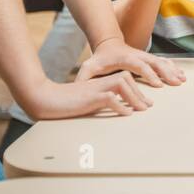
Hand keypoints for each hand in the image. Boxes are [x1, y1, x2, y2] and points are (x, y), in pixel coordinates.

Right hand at [25, 69, 154, 119]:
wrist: (45, 99)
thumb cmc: (64, 103)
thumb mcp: (86, 102)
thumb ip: (99, 103)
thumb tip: (114, 111)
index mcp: (99, 83)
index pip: (124, 79)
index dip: (135, 89)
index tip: (143, 102)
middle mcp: (99, 83)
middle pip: (126, 79)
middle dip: (139, 93)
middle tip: (148, 106)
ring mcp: (95, 89)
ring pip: (122, 84)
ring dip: (134, 97)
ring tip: (142, 110)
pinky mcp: (89, 97)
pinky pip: (110, 98)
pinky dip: (120, 106)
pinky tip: (126, 114)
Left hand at [78, 37, 186, 87]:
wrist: (108, 44)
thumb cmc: (100, 59)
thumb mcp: (89, 66)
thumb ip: (84, 77)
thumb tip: (78, 89)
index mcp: (126, 58)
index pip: (139, 66)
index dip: (149, 74)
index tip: (158, 85)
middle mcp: (138, 56)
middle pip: (155, 63)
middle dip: (166, 73)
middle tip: (176, 83)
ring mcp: (145, 56)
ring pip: (161, 62)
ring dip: (172, 70)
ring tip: (183, 79)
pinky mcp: (149, 58)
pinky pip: (164, 62)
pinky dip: (173, 68)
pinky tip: (182, 74)